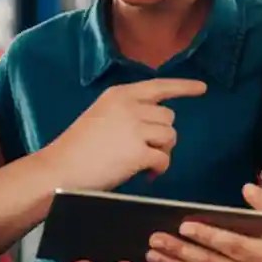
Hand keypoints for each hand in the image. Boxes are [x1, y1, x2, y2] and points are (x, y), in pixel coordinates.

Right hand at [41, 78, 206, 189]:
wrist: (59, 168)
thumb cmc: (77, 147)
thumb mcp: (102, 115)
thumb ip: (127, 113)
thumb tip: (155, 126)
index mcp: (119, 94)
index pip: (160, 86)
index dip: (184, 87)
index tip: (202, 88)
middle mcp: (130, 106)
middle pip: (168, 117)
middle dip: (162, 135)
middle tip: (146, 151)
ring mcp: (134, 128)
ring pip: (170, 136)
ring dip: (162, 152)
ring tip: (143, 163)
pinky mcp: (138, 152)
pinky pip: (163, 159)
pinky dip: (159, 169)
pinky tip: (146, 175)